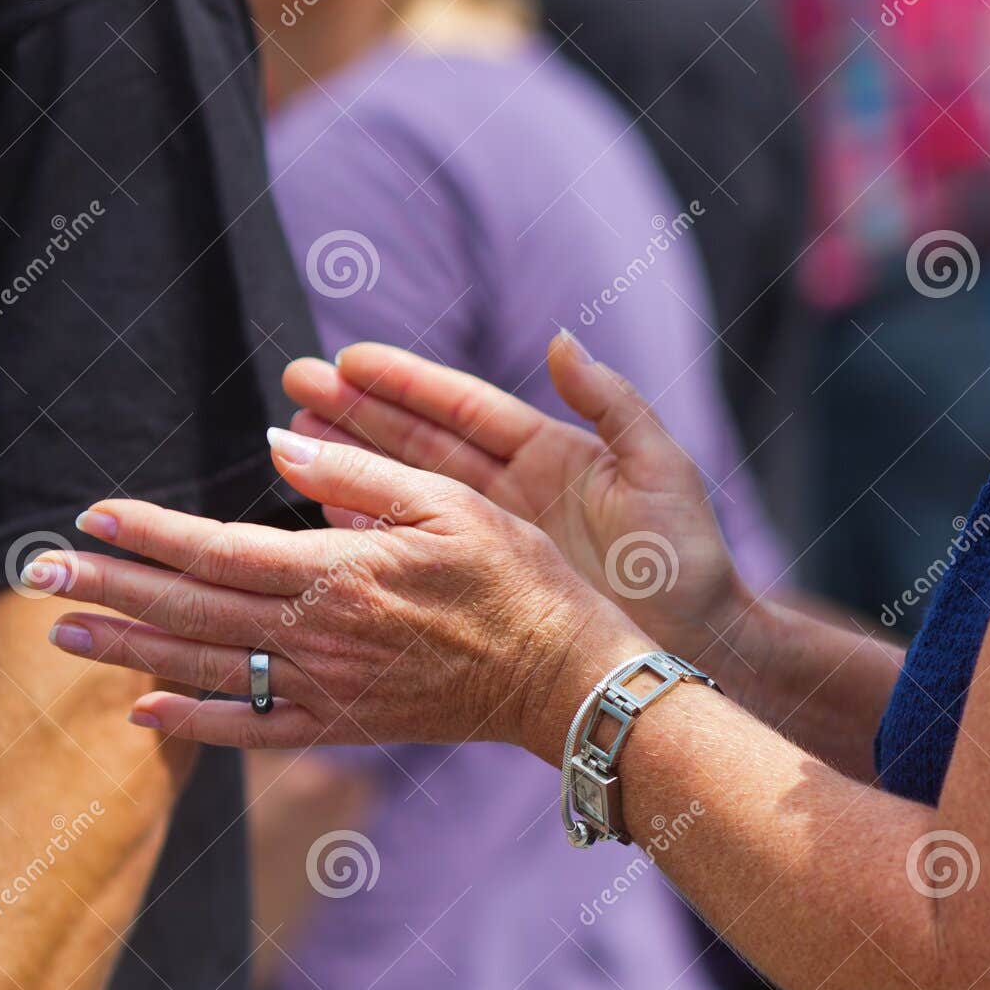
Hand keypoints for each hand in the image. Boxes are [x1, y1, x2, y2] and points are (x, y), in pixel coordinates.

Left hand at [32, 429, 648, 764]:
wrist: (561, 679)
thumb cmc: (518, 580)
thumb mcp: (452, 504)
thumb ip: (360, 475)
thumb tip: (280, 445)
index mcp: (342, 573)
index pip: (220, 550)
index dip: (150, 533)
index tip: (94, 514)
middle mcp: (321, 636)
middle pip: (194, 611)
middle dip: (112, 589)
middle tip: (41, 575)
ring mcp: (328, 689)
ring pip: (208, 670)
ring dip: (131, 652)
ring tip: (66, 635)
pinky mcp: (344, 727)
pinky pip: (253, 730)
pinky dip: (193, 726)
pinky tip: (142, 715)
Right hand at [283, 332, 754, 676]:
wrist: (696, 649)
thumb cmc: (689, 564)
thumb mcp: (661, 471)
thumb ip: (612, 403)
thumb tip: (561, 340)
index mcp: (552, 454)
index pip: (464, 407)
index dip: (406, 384)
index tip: (350, 360)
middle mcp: (514, 492)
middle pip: (420, 443)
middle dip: (358, 415)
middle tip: (296, 387)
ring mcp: (496, 540)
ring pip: (409, 494)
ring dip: (352, 467)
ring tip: (293, 443)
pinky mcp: (487, 585)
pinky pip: (420, 552)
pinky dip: (375, 530)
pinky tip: (328, 511)